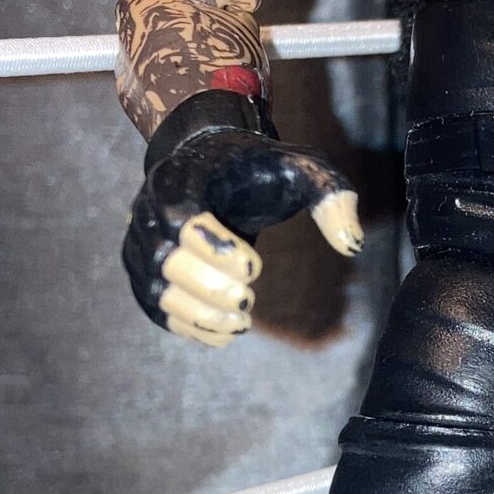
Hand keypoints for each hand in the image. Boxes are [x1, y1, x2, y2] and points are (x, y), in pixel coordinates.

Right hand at [123, 109, 360, 347]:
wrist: (210, 159)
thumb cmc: (258, 166)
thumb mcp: (301, 168)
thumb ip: (330, 197)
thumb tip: (352, 245)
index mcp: (181, 178)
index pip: (182, 218)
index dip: (215, 249)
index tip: (255, 267)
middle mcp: (149, 210)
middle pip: (166, 261)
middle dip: (208, 288)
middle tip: (248, 300)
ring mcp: (141, 243)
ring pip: (156, 290)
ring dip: (198, 314)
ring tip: (241, 322)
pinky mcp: (145, 271)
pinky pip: (156, 307)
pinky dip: (188, 326)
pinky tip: (226, 334)